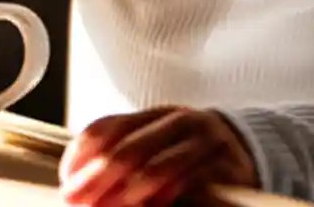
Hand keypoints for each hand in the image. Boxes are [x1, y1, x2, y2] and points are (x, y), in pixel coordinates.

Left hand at [59, 107, 258, 206]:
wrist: (248, 151)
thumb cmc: (189, 154)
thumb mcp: (155, 145)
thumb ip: (121, 154)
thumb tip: (78, 183)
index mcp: (152, 115)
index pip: (107, 128)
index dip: (81, 155)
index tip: (65, 181)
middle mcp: (178, 122)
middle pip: (129, 148)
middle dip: (98, 178)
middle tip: (76, 200)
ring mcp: (204, 142)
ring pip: (160, 165)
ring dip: (129, 192)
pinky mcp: (228, 167)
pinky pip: (194, 182)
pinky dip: (168, 197)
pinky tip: (152, 206)